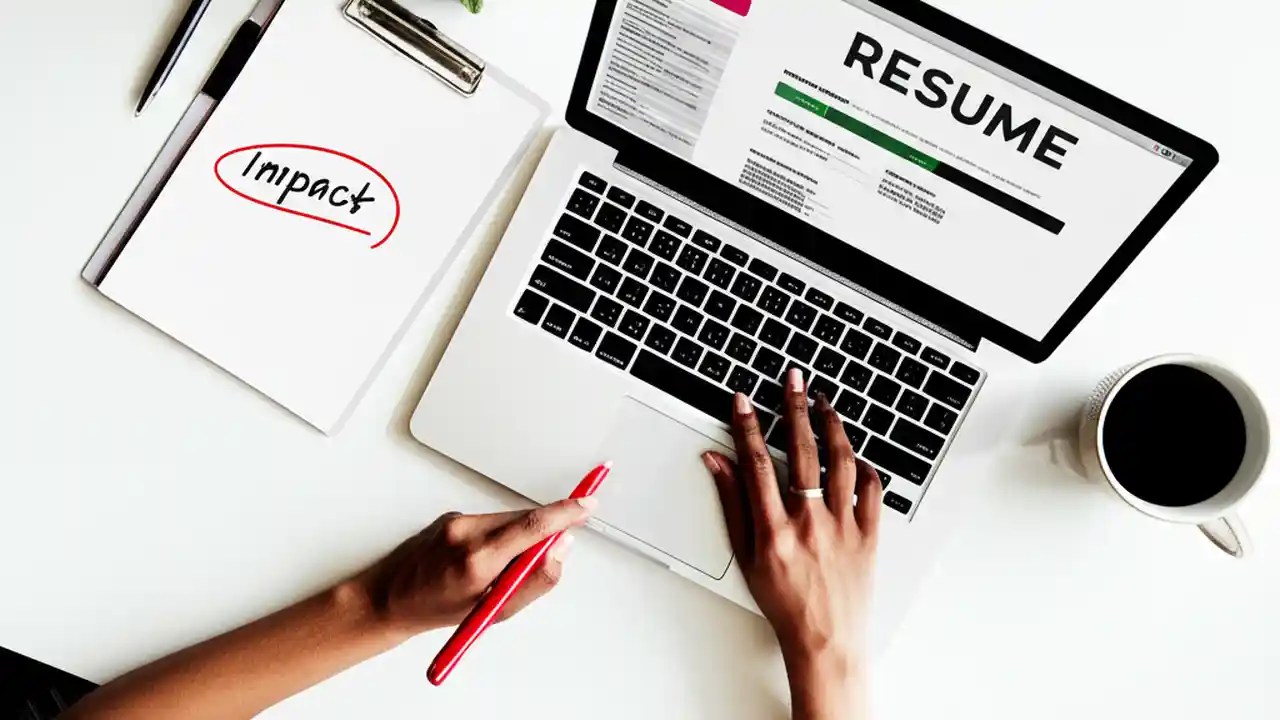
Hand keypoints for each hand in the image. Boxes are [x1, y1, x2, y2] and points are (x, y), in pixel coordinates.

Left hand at [355, 499, 595, 638]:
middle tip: (543, 557)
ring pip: (509, 520)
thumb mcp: (494, 612)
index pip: (533, 526)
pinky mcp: (451, 516)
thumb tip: (560, 550)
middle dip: (544, 533)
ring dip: (517, 539)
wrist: (389, 598)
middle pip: (525, 519)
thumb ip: (535, 581)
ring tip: (497, 570)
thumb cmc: (437, 610)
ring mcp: (456, 520)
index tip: (588, 503)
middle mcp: (466, 533)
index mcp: (478, 560)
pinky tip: (481, 560)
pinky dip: (497, 538)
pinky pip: (490, 521)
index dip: (566, 513)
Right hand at [701, 368, 880, 717]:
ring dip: (833, 426)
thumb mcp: (745, 556)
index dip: (748, 426)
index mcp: (775, 529)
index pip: (758, 463)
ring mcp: (844, 526)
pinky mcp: (869, 534)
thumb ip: (731, 504)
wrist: (825, 641)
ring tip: (825, 404)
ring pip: (842, 462)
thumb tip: (717, 463)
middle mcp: (810, 522)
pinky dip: (866, 467)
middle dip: (795, 408)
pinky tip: (857, 455)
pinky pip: (872, 491)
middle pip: (803, 451)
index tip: (743, 399)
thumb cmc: (782, 603)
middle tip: (793, 381)